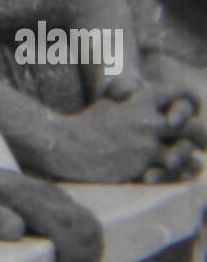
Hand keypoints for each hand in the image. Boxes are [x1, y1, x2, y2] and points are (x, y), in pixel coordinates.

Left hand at [0, 169, 102, 261]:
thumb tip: (17, 230)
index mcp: (26, 196)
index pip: (62, 222)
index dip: (73, 252)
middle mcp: (49, 195)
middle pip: (84, 225)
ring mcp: (60, 199)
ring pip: (90, 226)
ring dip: (90, 258)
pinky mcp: (66, 206)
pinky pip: (88, 227)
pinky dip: (90, 252)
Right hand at [50, 85, 206, 184]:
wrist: (68, 147)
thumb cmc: (89, 123)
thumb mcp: (109, 101)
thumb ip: (127, 93)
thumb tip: (135, 87)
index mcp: (141, 101)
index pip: (178, 93)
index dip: (191, 98)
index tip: (194, 106)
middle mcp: (148, 122)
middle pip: (191, 126)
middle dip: (199, 133)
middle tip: (202, 140)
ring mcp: (146, 147)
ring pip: (186, 152)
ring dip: (191, 155)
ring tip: (194, 159)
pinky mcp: (141, 169)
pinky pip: (172, 173)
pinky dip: (179, 173)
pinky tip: (182, 173)